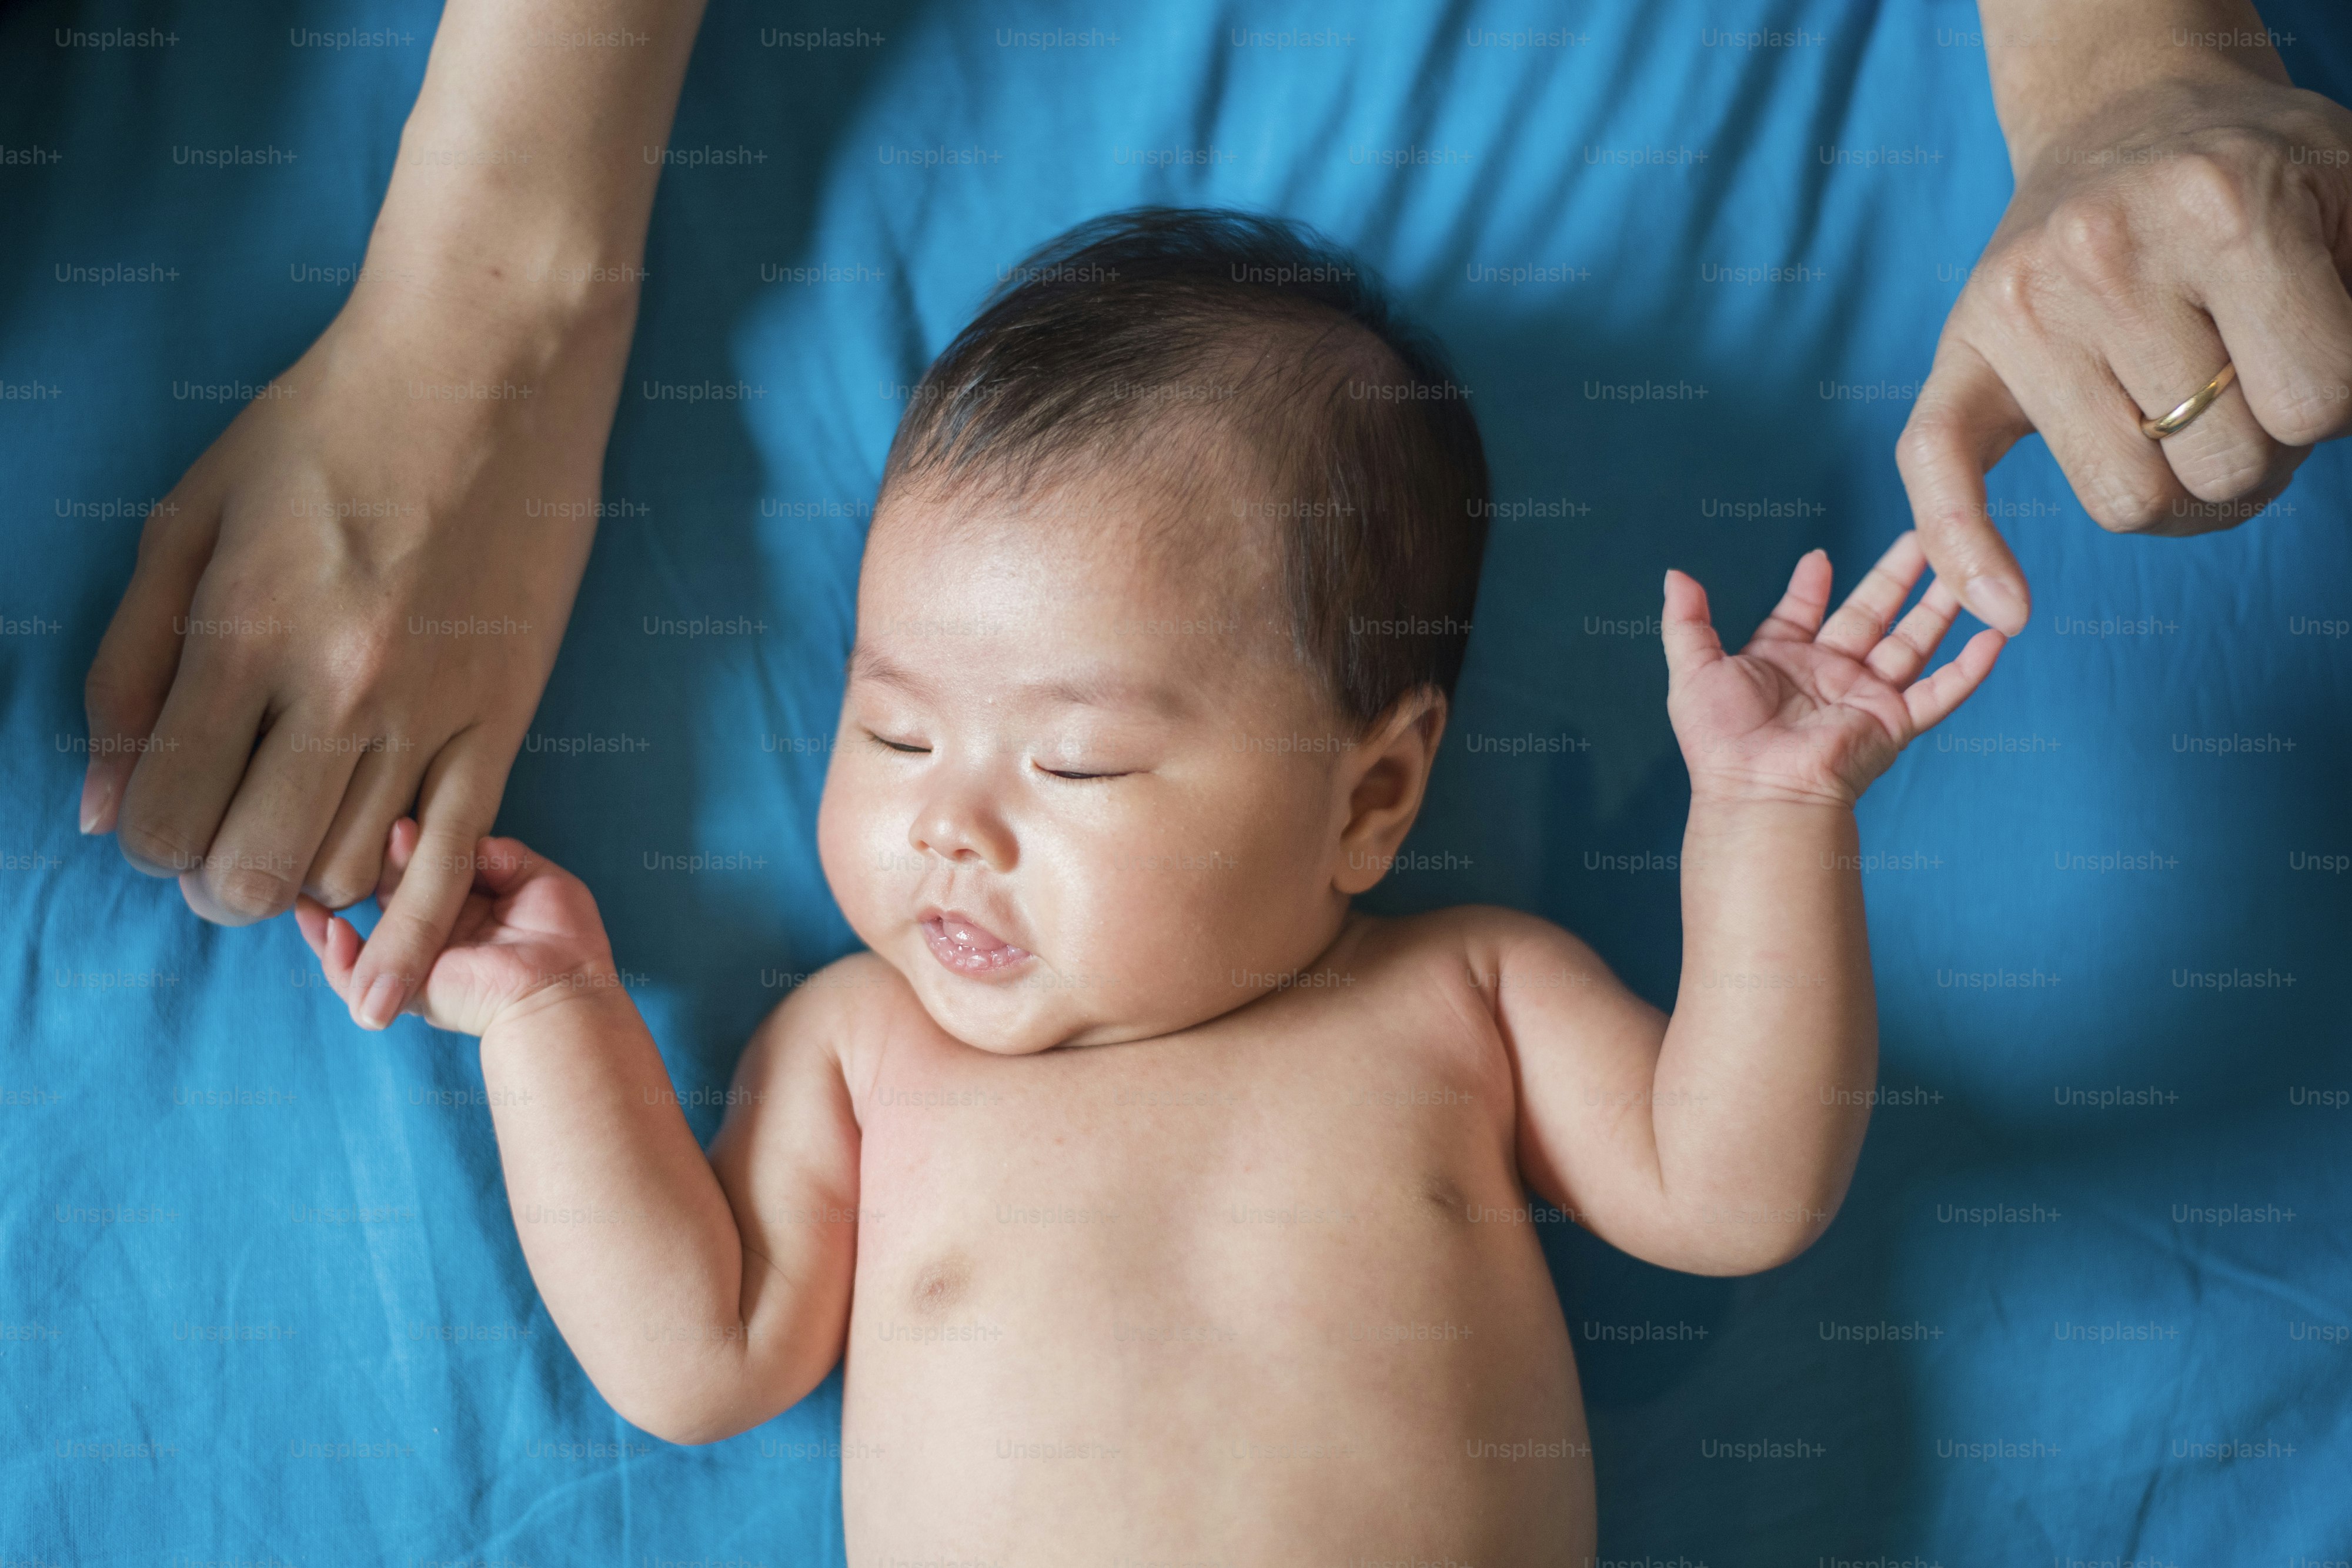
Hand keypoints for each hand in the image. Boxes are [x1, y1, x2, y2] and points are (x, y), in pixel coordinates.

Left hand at [82, 271, 626, 1029]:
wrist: (489, 372)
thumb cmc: (326, 427)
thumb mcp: (186, 518)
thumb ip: (128, 667)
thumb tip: (102, 806)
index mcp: (242, 632)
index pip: (164, 813)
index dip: (146, 838)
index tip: (163, 813)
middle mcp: (335, 686)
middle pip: (252, 866)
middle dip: (216, 882)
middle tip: (221, 847)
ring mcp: (429, 708)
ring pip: (347, 869)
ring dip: (304, 884)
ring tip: (299, 840)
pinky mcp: (503, 714)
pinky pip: (454, 852)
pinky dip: (414, 934)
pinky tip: (386, 993)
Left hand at [1661, 534, 2005, 808]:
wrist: (1757, 791)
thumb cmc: (1721, 740)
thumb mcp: (1693, 670)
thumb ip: (1687, 621)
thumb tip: (1675, 575)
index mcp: (1781, 662)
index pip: (1804, 614)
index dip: (1812, 587)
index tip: (1822, 557)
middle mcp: (1828, 676)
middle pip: (1870, 614)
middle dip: (1895, 576)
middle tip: (1920, 534)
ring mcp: (1865, 698)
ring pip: (1912, 641)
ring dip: (1940, 606)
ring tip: (1965, 565)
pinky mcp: (1894, 723)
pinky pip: (1942, 692)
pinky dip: (1971, 668)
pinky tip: (1998, 636)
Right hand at [1899, 70, 2351, 633]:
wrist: (2124, 110)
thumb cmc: (2250, 173)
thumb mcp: (2350, 199)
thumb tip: (2333, 418)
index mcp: (2223, 210)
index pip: (2317, 404)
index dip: (2338, 414)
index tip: (2321, 372)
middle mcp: (2106, 257)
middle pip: (2221, 465)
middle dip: (2259, 457)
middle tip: (2252, 402)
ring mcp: (2022, 305)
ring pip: (2126, 500)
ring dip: (2176, 498)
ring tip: (2186, 434)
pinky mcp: (1962, 348)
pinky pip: (1940, 469)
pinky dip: (1965, 550)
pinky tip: (2008, 606)